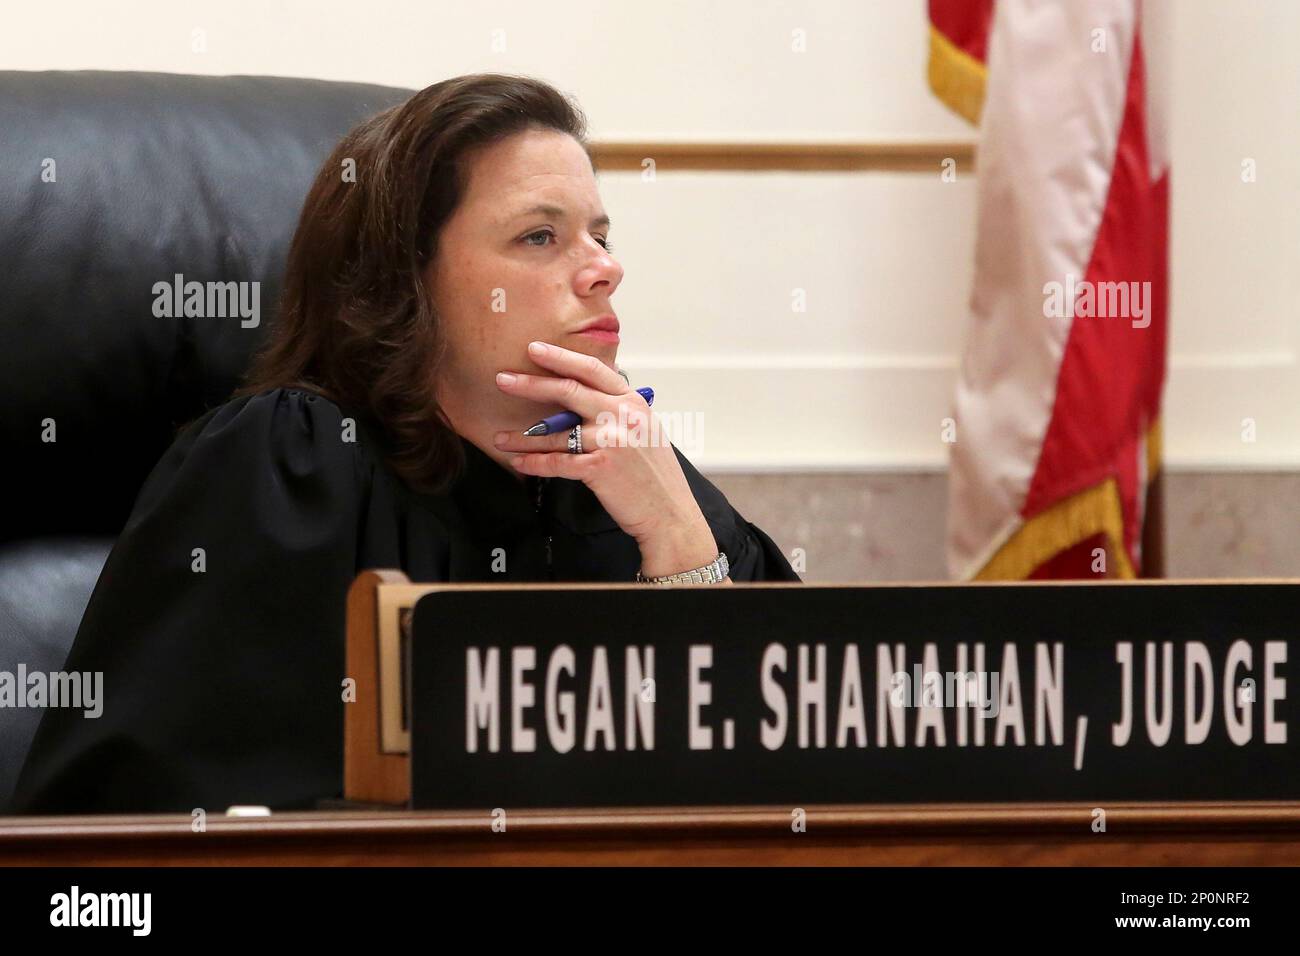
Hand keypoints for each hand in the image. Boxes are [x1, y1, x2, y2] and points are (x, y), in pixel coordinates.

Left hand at [493, 341, 725, 579]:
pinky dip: (535, 463)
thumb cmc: (656, 473)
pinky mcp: (600, 469)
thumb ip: (619, 409)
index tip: (535, 349)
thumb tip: (589, 393)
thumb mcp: (645, 429)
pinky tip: (519, 462)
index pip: (592, 370)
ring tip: (499, 437)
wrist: (670, 512)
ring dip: (523, 436)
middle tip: (502, 379)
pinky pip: (557, 462)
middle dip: (531, 383)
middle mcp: (621, 416)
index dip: (561, 357)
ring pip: (556, 433)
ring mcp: (611, 441)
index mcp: (632, 402)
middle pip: (568, 390)